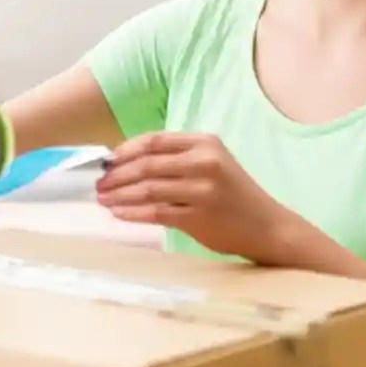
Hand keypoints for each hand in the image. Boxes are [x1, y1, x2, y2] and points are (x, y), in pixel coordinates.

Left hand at [94, 132, 293, 261]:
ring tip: (103, 199)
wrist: (266, 226)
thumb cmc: (234, 195)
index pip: (155, 140)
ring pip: (147, 188)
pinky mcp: (198, 216)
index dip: (126, 150)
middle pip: (147, 164)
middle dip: (117, 174)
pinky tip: (118, 213)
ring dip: (119, 194)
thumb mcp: (214, 163)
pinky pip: (155, 212)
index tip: (107, 160)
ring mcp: (201, 189)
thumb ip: (179, 159)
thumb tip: (129, 163)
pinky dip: (132, 213)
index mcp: (206, 143)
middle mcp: (204, 162)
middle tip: (98, 183)